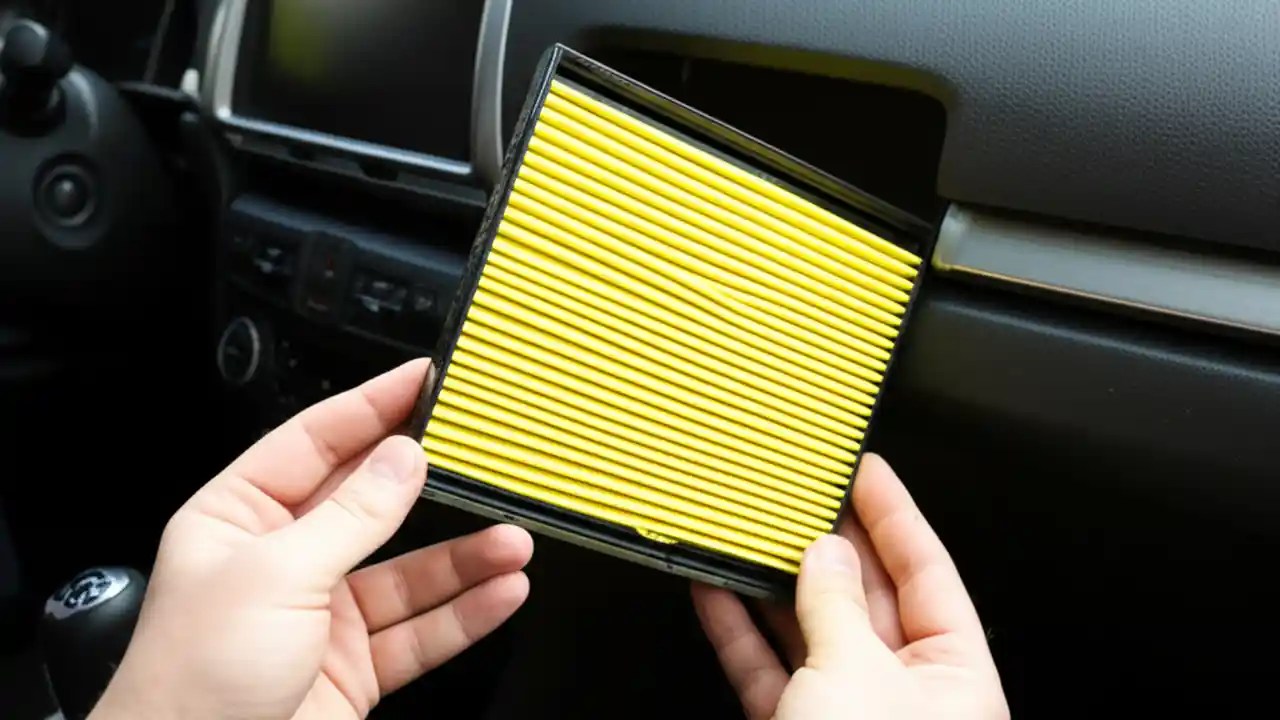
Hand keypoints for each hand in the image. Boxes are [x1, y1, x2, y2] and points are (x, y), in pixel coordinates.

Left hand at [89, 359, 533, 719]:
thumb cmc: (192, 680)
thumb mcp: (276, 576)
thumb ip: (351, 516)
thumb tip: (403, 458)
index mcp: (240, 518)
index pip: (315, 442)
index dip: (371, 406)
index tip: (423, 379)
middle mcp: (284, 560)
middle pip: (372, 504)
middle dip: (431, 485)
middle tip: (484, 454)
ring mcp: (323, 616)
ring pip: (409, 572)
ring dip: (465, 558)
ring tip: (513, 541)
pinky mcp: (356, 667)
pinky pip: (422, 631)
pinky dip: (466, 614)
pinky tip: (502, 593)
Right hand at [693, 454, 1008, 719]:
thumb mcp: (856, 676)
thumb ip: (835, 607)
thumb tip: (824, 553)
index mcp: (956, 676)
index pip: (928, 572)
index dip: (895, 515)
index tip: (864, 468)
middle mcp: (907, 694)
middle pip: (867, 597)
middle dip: (829, 545)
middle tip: (795, 491)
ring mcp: (847, 716)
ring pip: (810, 633)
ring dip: (774, 584)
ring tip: (747, 531)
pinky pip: (768, 671)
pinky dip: (739, 632)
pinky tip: (714, 591)